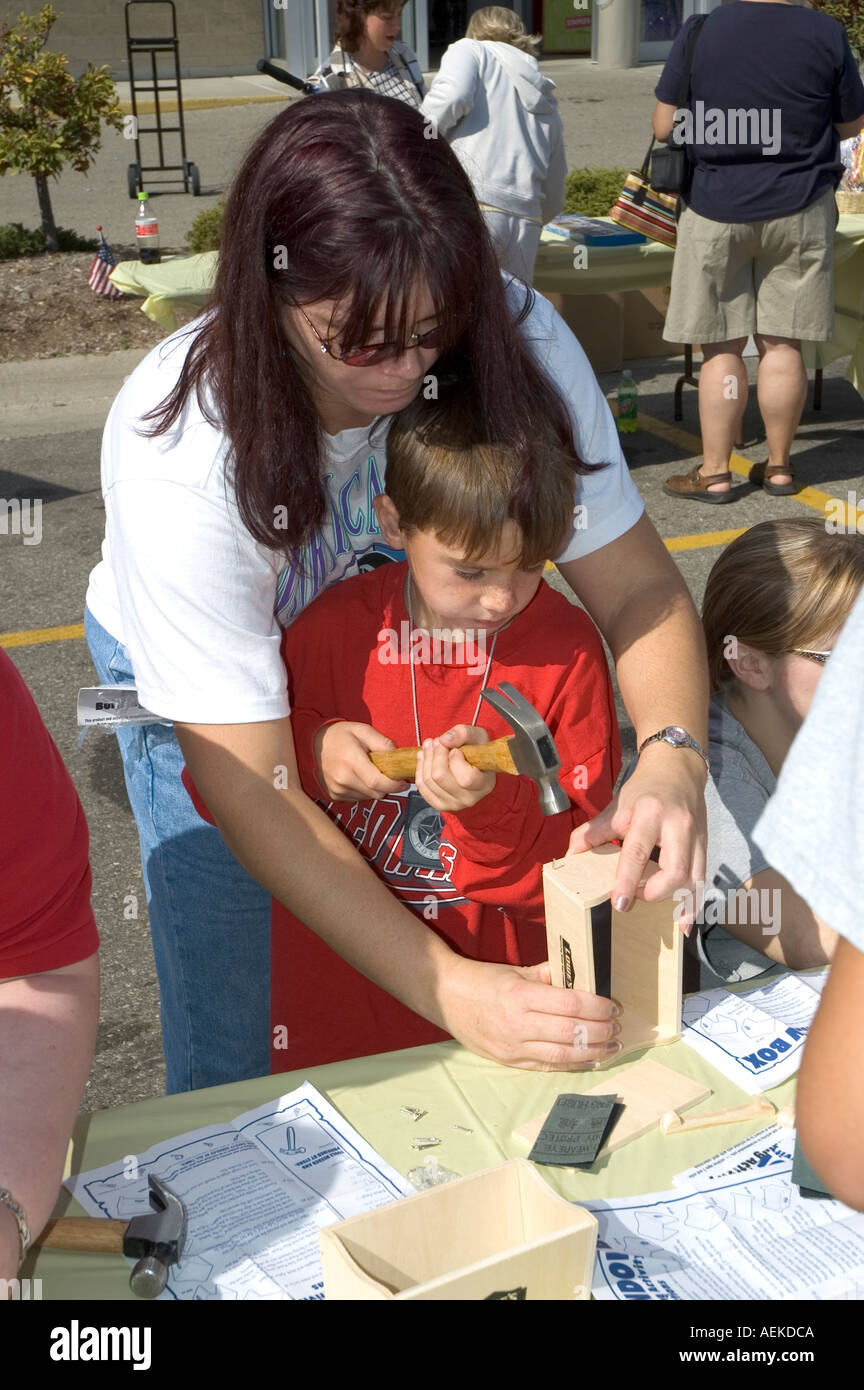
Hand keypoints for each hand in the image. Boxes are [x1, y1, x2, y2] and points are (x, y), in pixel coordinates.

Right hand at [314, 721, 409, 801]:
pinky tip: (359, 777)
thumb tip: (398, 756)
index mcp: (351, 760)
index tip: (404, 781)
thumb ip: (382, 742)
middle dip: (388, 786)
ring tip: (371, 772)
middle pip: (376, 793)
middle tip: (390, 774)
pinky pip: (358, 798)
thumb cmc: (339, 735)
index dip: (394, 785)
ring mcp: (337, 789)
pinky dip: (364, 790)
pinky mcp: (334, 795)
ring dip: (375, 789)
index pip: (377, 782)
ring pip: (369, 797)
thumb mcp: (363, 730)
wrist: (312, 744)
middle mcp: (343, 778)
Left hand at [415, 724, 494, 812]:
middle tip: (437, 741)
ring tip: (430, 745)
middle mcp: (470, 798)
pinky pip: (422, 787)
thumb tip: (445, 740)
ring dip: (426, 758)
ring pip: (429, 780)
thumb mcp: (477, 735)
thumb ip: (463, 733)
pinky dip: (420, 769)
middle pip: (440, 777)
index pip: (465, 778)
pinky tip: (424, 758)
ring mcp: (454, 804)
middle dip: (435, 754)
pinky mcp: (440, 804)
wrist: (472, 763)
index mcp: (484, 784)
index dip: (455, 760)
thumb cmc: (477, 750)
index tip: (455, 749)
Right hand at [439, 956, 621, 1071]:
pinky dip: (573, 1064)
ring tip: (612, 1046)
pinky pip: (547, 1066)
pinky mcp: (510, 1062)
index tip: (613, 1006)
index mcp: (520, 996)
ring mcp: (513, 1047)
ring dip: (592, 1051)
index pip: (569, 1004)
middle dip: (600, 1030)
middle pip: (570, 1032)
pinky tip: (591, 1059)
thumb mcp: (516, 971)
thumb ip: (549, 975)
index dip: (597, 1006)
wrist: (446, 997)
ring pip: (562, 1055)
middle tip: (617, 1026)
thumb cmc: (483, 980)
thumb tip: (582, 975)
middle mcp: (518, 1024)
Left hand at [567, 742, 706, 928]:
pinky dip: (696, 901)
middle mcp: (677, 825)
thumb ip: (592, 832)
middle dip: (656, 893)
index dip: (628, 880)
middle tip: (637, 898)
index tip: (620, 904)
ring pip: (694, 878)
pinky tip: (688, 921)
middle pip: (675, 870)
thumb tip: (570, 855)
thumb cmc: (643, 789)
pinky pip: (703, 878)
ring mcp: (696, 835)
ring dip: (681, 903)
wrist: (676, 768)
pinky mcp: (706, 844)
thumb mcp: (616, 806)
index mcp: (649, 814)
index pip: (637, 852)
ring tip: (670, 921)